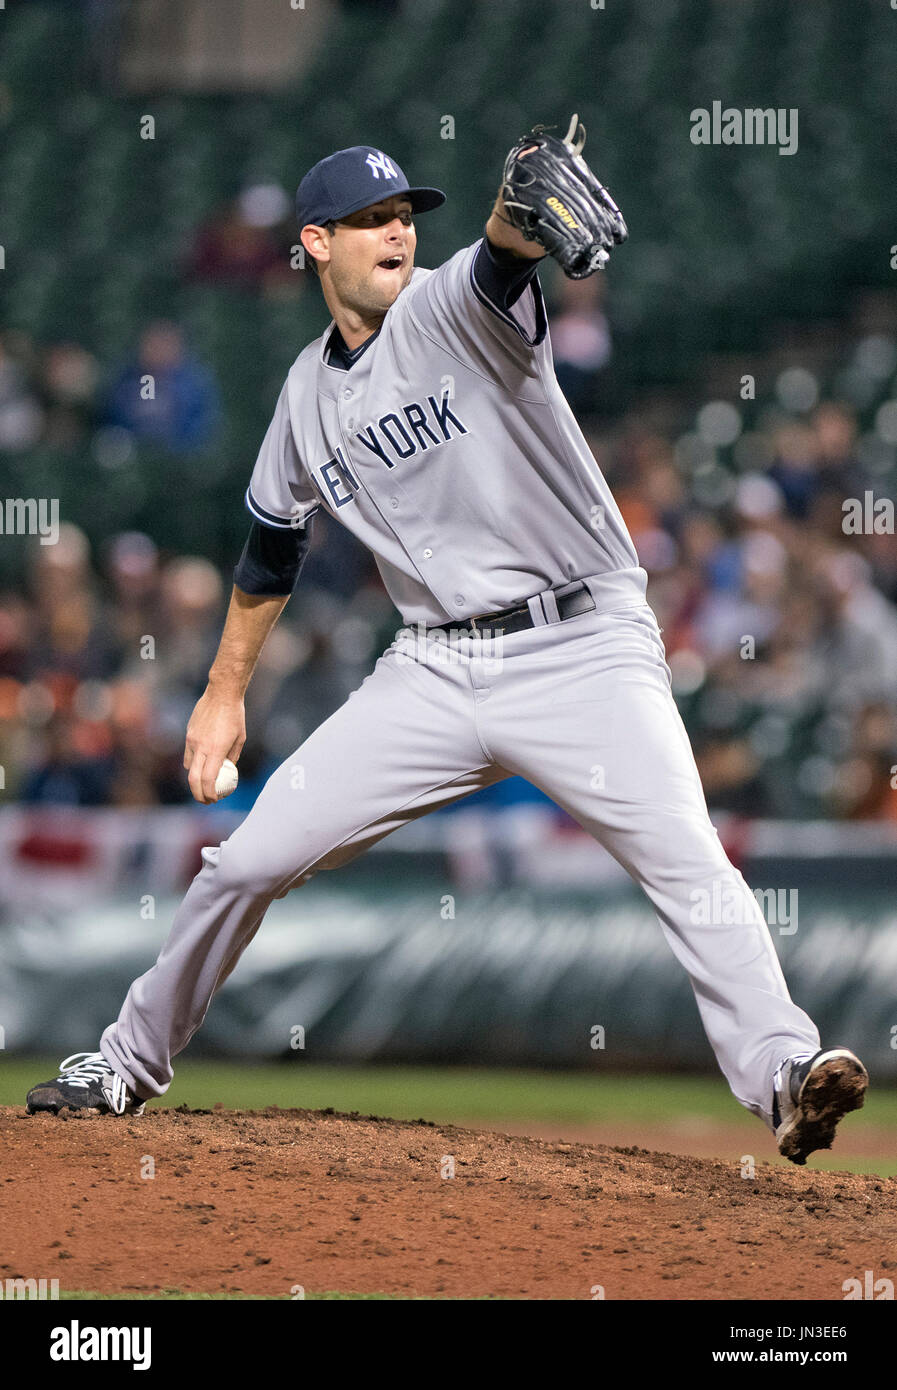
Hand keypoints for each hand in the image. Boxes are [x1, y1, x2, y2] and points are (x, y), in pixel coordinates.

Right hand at [183, 686, 245, 804]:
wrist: (221, 694)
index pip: (208, 779)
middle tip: (205, 800)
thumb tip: (228, 770)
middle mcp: (201, 747)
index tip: (214, 799)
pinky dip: (194, 764)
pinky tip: (202, 764)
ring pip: (189, 768)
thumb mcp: (240, 739)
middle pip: (193, 779)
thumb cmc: (235, 716)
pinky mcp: (188, 734)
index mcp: (216, 750)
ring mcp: (192, 740)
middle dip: (198, 794)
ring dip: (195, 779)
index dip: (210, 793)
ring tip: (204, 784)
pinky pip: (188, 755)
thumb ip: (232, 757)